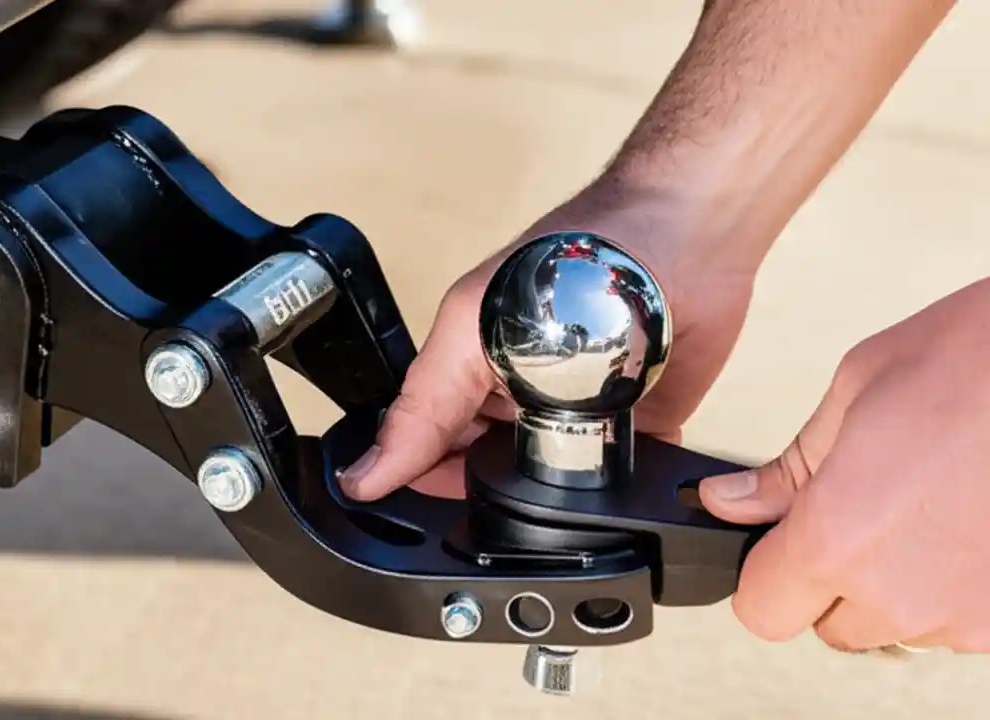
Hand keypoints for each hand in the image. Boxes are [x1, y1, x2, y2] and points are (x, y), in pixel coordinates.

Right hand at [338, 180, 759, 500]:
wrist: (679, 229)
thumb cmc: (570, 253)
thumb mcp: (469, 327)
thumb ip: (423, 404)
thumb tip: (367, 473)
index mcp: (469, 379)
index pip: (428, 453)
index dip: (414, 489)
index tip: (402, 526)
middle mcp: (520, 404)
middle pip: (489, 481)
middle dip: (484, 500)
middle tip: (479, 515)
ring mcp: (580, 422)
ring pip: (553, 493)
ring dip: (548, 505)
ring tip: (538, 509)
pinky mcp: (641, 432)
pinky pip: (621, 484)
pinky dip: (617, 495)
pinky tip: (605, 498)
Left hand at [700, 278, 989, 652]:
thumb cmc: (974, 361)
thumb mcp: (854, 394)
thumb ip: (786, 469)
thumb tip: (728, 502)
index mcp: (836, 539)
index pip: (762, 610)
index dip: (763, 576)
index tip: (775, 545)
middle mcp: (897, 595)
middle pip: (828, 625)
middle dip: (828, 579)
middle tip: (859, 510)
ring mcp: (961, 615)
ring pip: (894, 627)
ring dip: (891, 586)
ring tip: (920, 507)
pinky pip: (952, 622)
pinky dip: (947, 586)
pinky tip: (959, 524)